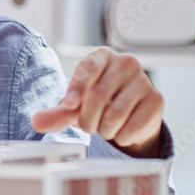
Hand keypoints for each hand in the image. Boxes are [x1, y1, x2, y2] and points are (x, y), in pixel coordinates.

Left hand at [31, 47, 163, 156]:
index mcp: (103, 57)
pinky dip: (121, 136)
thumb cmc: (99, 104)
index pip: (87, 68)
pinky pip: (132, 127)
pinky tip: (122, 131)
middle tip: (89, 125)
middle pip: (98, 96)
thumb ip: (56, 113)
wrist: (129, 116)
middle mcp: (126, 63)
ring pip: (115, 115)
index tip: (69, 105)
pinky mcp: (157, 100)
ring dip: (104, 129)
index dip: (76, 89)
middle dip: (88, 119)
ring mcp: (144, 80)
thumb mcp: (75, 107)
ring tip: (105, 127)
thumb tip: (36, 122)